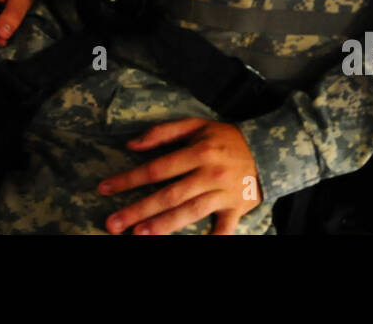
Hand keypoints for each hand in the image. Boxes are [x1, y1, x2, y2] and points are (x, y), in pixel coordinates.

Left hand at [98, 118, 260, 234]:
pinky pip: (223, 230)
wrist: (267, 150)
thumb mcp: (196, 125)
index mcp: (198, 151)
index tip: (105, 188)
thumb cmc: (225, 138)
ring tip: (138, 235)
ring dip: (163, 226)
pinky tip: (191, 248)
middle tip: (113, 223)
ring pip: (189, 212)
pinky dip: (211, 240)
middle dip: (139, 210)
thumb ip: (163, 132)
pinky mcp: (237, 210)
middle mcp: (210, 174)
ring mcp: (224, 194)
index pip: (157, 168)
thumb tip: (131, 145)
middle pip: (169, 195)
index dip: (130, 178)